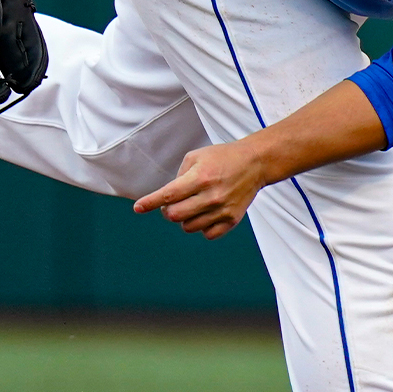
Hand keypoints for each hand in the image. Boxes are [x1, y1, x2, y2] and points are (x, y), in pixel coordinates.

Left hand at [133, 139, 272, 239]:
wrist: (254, 163)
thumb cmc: (222, 158)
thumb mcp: (196, 157)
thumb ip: (178, 176)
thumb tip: (167, 198)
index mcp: (200, 177)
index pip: (168, 195)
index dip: (150, 203)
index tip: (138, 208)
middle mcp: (211, 196)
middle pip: (175, 215)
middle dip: (167, 211)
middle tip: (171, 204)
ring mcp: (222, 209)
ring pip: (188, 227)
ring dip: (184, 219)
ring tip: (192, 206)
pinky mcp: (232, 219)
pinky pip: (207, 234)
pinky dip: (201, 227)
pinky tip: (205, 215)